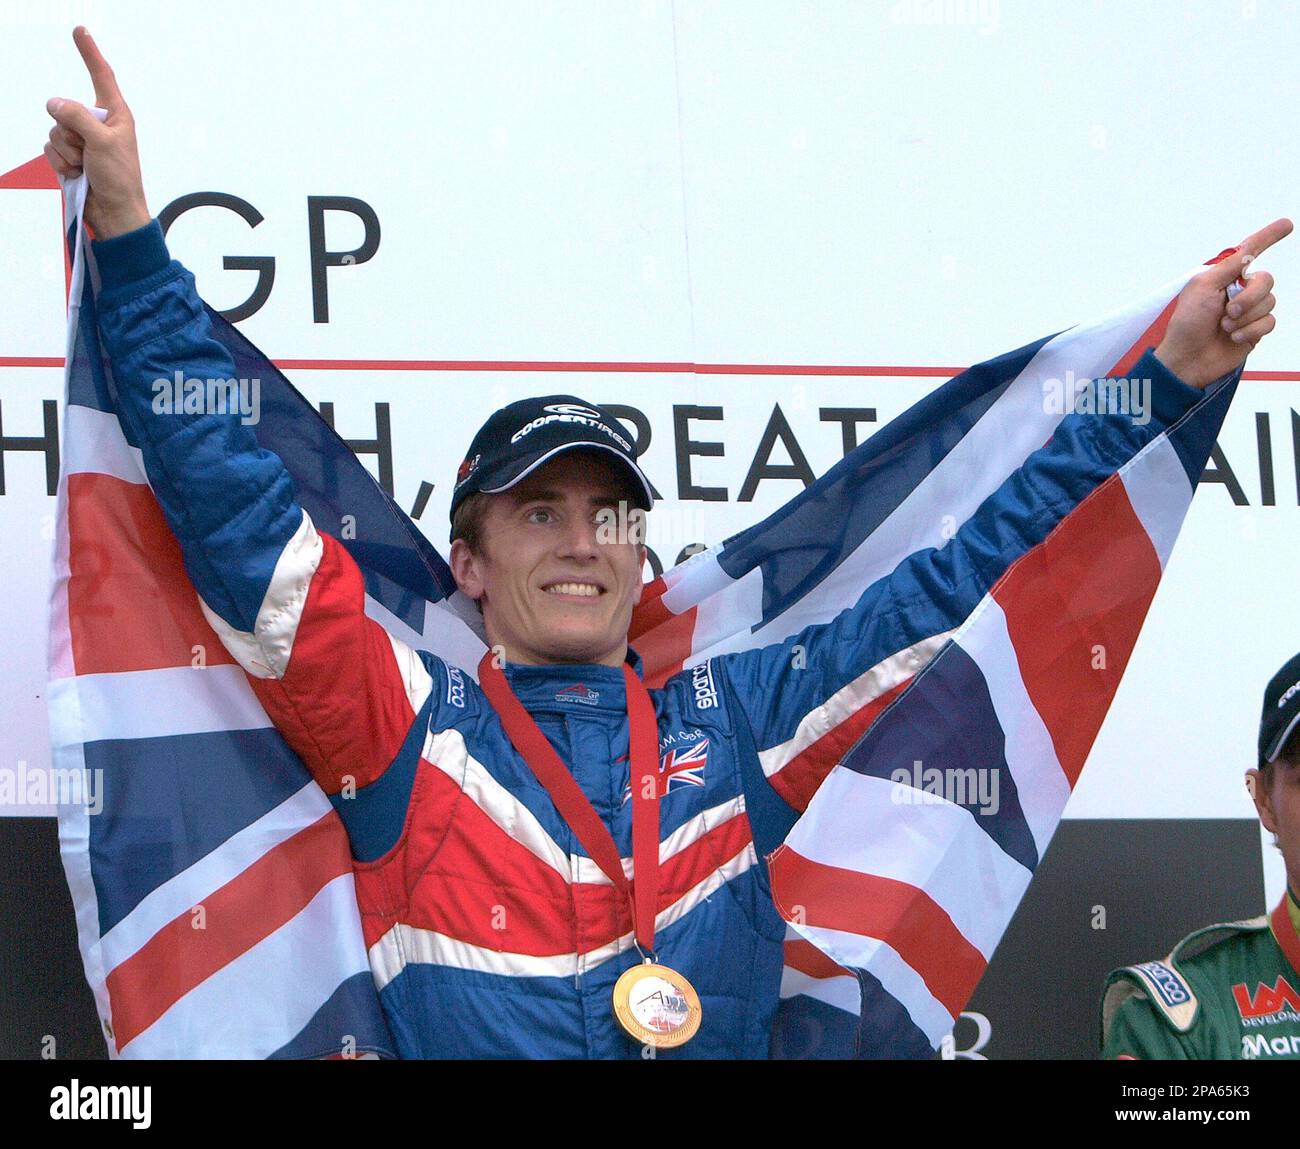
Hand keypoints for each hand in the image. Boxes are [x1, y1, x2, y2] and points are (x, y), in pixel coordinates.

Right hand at [44, 26, 150, 239]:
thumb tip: (54, 103)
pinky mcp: (70, 155)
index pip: (101, 76)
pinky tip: (77, 174)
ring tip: (87, 166)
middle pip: (66, 108)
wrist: (113, 213)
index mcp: (115, 115)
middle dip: (71, 132)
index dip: (89, 52)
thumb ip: (77, 117)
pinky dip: (60, 162)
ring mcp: (82, 139)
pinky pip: (51, 147)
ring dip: (67, 151)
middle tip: (91, 153)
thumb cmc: (119, 179)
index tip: (80, 30)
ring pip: (55, 129)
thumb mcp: (103, 143)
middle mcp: (98, 123)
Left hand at [1153, 218, 1291, 388]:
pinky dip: (1251, 330)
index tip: (1286, 225)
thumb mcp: (1202, 288)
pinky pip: (1269, 321)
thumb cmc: (1187, 324)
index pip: (1249, 252)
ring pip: (1269, 302)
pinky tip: (1233, 338)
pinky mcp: (1254, 330)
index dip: (1268, 237)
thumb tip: (1247, 251)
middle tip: (1229, 311)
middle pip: (1266, 280)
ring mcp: (1248, 311)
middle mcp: (1237, 291)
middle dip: (1250, 296)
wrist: (1188, 359)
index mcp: (1222, 277)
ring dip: (1246, 317)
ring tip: (1224, 327)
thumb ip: (1227, 268)